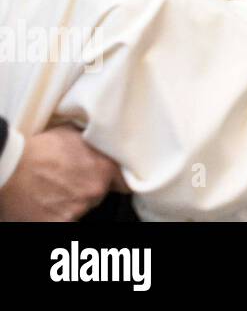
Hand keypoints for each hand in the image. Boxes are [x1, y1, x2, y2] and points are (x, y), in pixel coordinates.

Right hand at [0, 125, 122, 220]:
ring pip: (81, 207)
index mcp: (104, 168)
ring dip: (71, 201)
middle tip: (69, 179)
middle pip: (99, 194)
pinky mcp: (60, 224)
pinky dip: (57, 215)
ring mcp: (78, 209)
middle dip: (88, 188)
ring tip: (53, 190)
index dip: (118, 180)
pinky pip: (65, 220)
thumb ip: (93, 144)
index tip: (114, 180)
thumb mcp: (73, 134)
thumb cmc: (39, 149)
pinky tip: (46, 204)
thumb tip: (101, 144)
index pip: (124, 182)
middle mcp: (95, 190)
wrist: (10, 169)